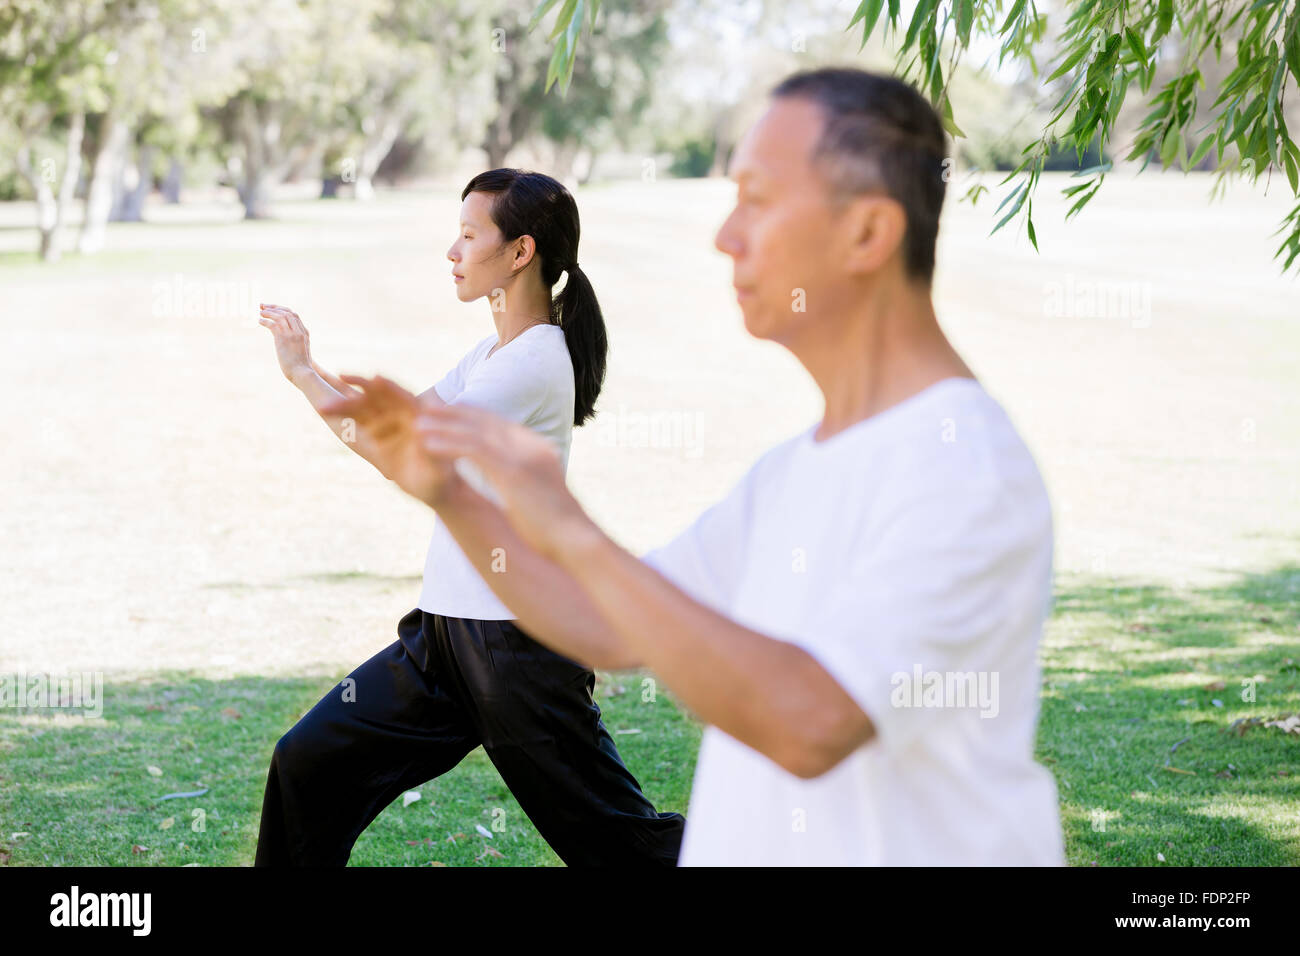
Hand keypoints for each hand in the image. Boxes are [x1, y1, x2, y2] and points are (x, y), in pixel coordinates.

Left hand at [258, 303, 312, 383]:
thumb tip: (288, 349)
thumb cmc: (301, 368)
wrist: (302, 373)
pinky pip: (273, 324)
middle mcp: (299, 331)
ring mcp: (292, 334)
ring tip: (260, 312)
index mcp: (305, 333)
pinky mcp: (283, 338)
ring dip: (269, 312)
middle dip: (274, 307)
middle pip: (287, 312)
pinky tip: (259, 321)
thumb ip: (296, 346)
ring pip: (280, 316)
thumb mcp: (301, 353)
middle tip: (263, 306)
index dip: (282, 310)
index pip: (294, 315)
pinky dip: (265, 321)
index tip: (273, 309)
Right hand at [318, 374, 458, 505]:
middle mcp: (403, 417)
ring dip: (344, 405)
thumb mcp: (438, 470)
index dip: (391, 388)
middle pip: (380, 398)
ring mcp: (388, 425)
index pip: (405, 399)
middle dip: (362, 387)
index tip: (376, 378)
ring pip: (364, 409)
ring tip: (323, 406)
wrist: (434, 487)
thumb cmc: (440, 479)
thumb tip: (421, 436)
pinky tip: (324, 410)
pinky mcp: (375, 436)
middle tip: (341, 377)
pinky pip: (357, 422)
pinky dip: (343, 416)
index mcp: (421, 420)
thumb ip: (431, 454)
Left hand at [414, 403, 599, 561]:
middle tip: (426, 407)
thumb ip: (526, 481)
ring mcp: (522, 456)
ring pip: (474, 432)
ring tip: (416, 423)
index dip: (470, 415)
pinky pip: (472, 450)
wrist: (574, 539)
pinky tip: (426, 444)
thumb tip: (514, 484)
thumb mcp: (540, 495)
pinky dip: (447, 444)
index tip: (448, 412)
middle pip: (485, 421)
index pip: (499, 423)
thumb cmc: (557, 528)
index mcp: (537, 448)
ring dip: (443, 426)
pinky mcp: (512, 471)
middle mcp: (530, 445)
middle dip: (453, 413)